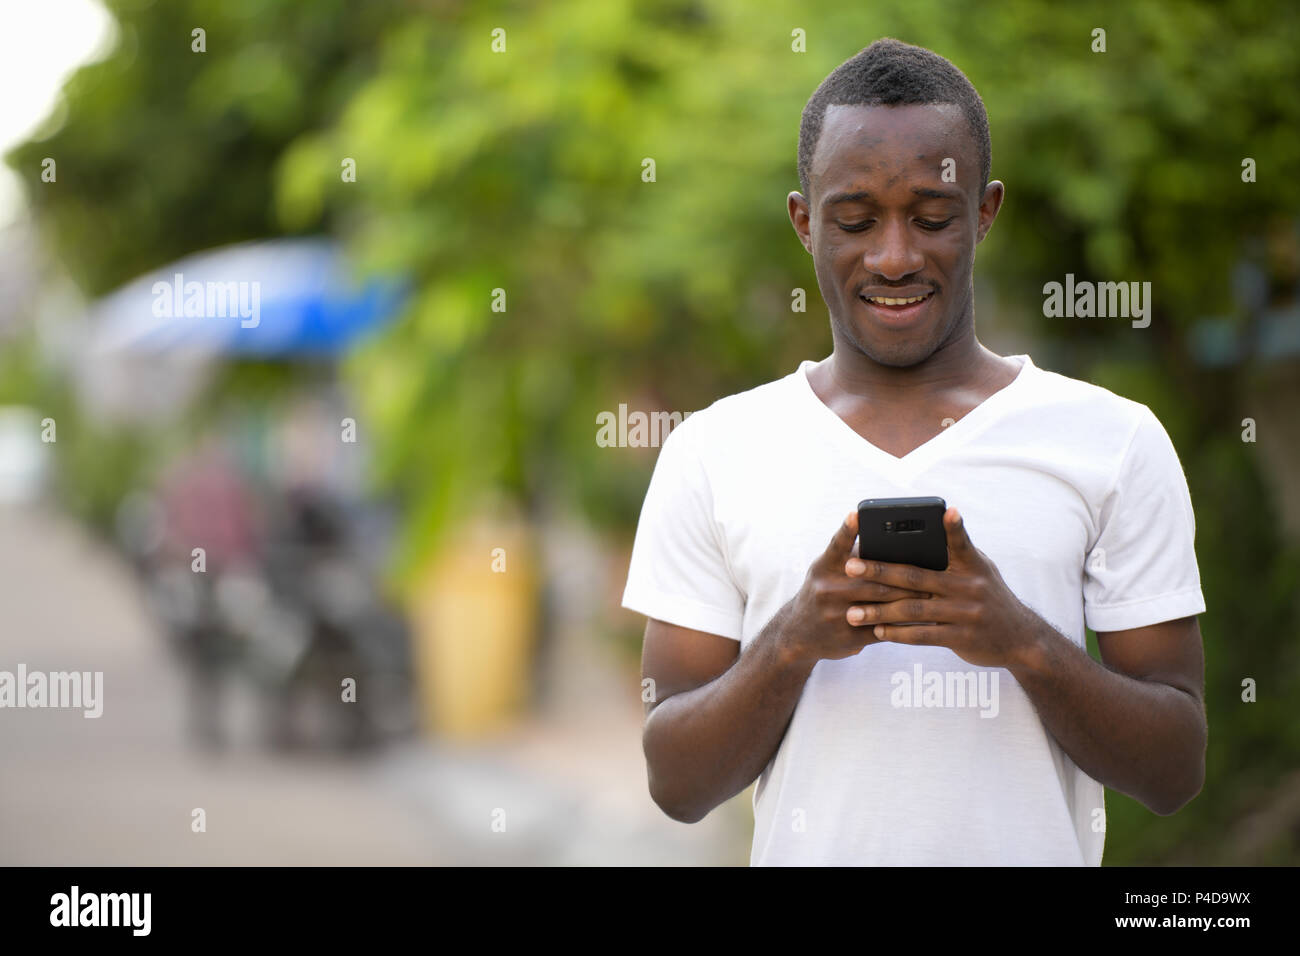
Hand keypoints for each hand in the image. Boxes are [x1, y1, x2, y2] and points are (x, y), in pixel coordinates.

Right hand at [780, 511, 932, 665]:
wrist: (798, 633)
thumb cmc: (822, 593)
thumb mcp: (826, 572)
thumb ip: (853, 558)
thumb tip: (893, 543)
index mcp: (824, 568)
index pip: (837, 545)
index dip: (848, 529)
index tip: (857, 514)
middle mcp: (827, 589)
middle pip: (871, 580)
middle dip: (902, 576)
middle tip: (929, 571)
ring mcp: (836, 615)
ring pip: (879, 606)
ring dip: (907, 599)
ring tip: (931, 593)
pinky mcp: (848, 638)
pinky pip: (881, 629)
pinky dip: (901, 623)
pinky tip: (920, 619)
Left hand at [841, 506, 1041, 668]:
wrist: (1022, 639)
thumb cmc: (991, 597)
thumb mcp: (982, 571)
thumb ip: (957, 556)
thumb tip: (929, 534)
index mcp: (973, 566)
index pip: (961, 543)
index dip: (954, 527)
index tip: (947, 510)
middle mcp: (969, 587)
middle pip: (915, 577)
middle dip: (879, 571)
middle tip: (850, 566)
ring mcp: (964, 614)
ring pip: (913, 610)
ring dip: (879, 611)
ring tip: (852, 612)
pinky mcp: (961, 638)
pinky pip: (922, 635)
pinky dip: (898, 633)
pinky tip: (877, 631)